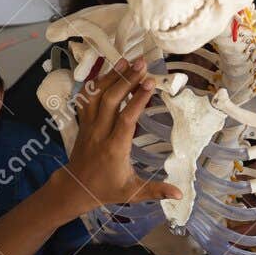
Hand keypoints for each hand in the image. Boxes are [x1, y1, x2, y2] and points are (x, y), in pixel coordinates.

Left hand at [59, 61, 180, 212]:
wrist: (76, 187)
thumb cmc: (106, 189)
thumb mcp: (132, 193)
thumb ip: (155, 191)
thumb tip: (179, 194)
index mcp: (114, 149)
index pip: (126, 119)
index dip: (138, 100)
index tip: (150, 83)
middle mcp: (100, 133)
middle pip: (111, 100)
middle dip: (126, 79)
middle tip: (142, 63)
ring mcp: (89, 125)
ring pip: (97, 95)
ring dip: (112, 76)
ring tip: (128, 60)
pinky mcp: (83, 121)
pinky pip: (87, 98)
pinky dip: (97, 82)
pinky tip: (109, 70)